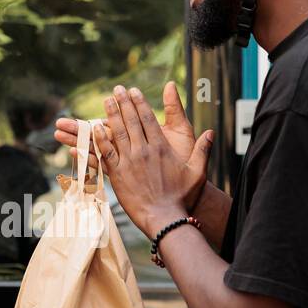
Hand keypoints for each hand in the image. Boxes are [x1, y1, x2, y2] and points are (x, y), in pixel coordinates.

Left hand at [54, 82, 213, 210]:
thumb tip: (211, 133)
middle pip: (131, 121)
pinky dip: (101, 139)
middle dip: (124, 102)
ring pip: (118, 132)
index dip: (140, 103)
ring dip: (111, 115)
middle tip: (117, 89)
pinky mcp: (118, 175)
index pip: (149, 119)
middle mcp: (144, 151)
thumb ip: (203, 150)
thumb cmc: (182, 197)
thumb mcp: (197, 172)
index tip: (134, 91)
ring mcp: (129, 162)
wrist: (165, 218)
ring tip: (106, 100)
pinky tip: (95, 127)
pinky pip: (107, 153)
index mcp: (161, 148)